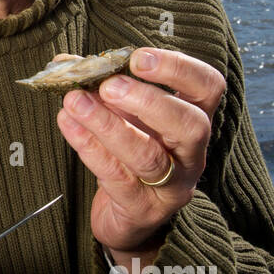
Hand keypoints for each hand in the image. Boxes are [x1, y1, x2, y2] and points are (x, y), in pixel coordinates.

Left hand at [56, 47, 224, 257]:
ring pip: (148, 156)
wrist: (126, 216)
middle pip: (189, 125)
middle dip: (148, 101)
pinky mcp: (143, 208)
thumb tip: (66, 62)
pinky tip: (68, 125)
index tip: (139, 58)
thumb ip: (101, 86)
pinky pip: (117, 177)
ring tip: (76, 101)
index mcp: (194, 119)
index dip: (179, 69)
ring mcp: (171, 185)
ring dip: (109, 125)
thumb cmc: (129, 155)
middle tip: (110, 85)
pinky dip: (90, 148)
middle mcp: (191, 153)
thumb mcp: (123, 115)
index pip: (208, 87)